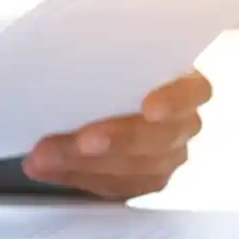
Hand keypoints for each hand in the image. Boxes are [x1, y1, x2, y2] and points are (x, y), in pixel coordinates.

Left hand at [21, 71, 211, 198]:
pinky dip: (81, 176)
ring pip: (137, 169)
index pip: (193, 91)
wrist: (100, 91)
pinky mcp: (146, 178)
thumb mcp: (106, 52)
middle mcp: (183, 120)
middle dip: (117, 142)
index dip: (174, 101)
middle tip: (81, 142)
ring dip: (87, 164)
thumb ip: (99, 59)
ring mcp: (168, 154)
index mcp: (184, 80)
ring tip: (45, 158)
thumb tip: (64, 57)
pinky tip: (52, 169)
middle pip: (160, 138)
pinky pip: (118, 185)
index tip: (149, 109)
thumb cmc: (107, 66)